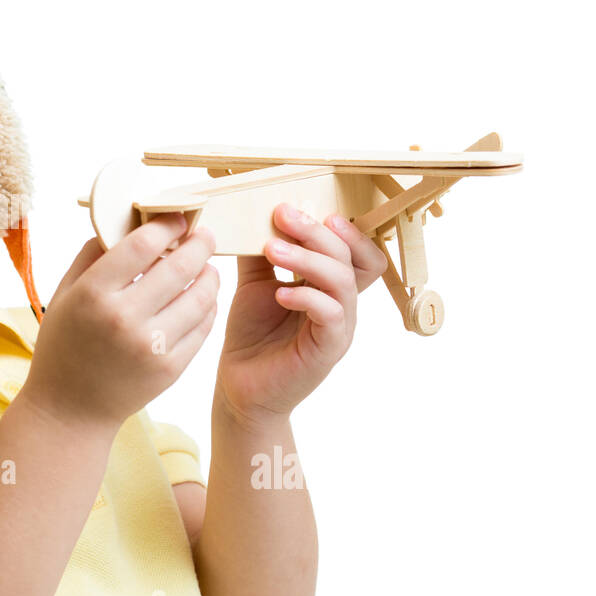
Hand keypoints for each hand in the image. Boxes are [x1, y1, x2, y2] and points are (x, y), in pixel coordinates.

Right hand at [21, 213, 219, 432]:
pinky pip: (203, 327)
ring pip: (200, 297)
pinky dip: (208, 306)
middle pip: (179, 267)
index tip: (177, 218)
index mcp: (93, 294)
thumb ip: (93, 254)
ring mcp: (151, 346)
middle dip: (199, 244)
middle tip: (205, 235)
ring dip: (209, 275)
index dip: (166, 225)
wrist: (70, 409)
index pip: (142, 245)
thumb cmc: (65, 344)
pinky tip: (203, 297)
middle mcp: (123, 319)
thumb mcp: (64, 293)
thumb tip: (129, 222)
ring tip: (207, 266)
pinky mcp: (171, 369)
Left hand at [215, 203, 387, 425]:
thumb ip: (261, 253)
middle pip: (352, 257)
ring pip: (343, 281)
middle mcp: (342, 303)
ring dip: (309, 259)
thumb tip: (253, 213)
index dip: (338, 227)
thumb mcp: (255, 284)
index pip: (356, 249)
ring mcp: (340, 326)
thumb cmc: (251, 336)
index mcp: (329, 286)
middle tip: (283, 216)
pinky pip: (331, 314)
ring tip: (273, 249)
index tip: (297, 207)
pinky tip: (280, 292)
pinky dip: (307, 297)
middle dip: (318, 232)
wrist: (240, 387)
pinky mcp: (329, 349)